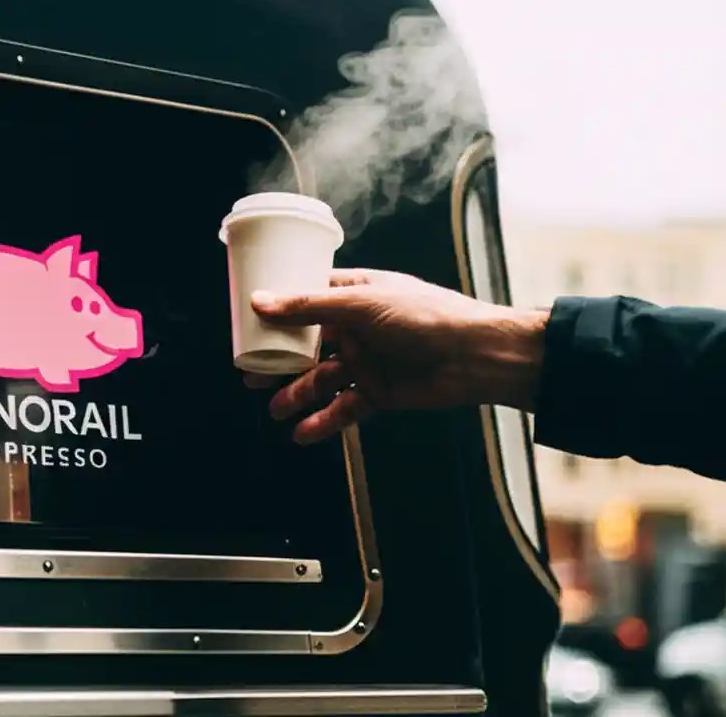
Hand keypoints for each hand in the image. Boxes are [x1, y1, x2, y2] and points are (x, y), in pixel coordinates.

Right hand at [246, 269, 548, 443]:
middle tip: (250, 374)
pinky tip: (302, 433)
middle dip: (279, 359)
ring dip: (297, 394)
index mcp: (357, 293)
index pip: (309, 296)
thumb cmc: (428, 316)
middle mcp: (359, 326)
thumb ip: (310, 307)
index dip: (279, 308)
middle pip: (308, 342)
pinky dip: (323, 421)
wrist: (476, 356)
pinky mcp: (379, 392)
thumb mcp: (363, 304)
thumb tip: (261, 302)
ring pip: (322, 378)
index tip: (248, 319)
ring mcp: (369, 360)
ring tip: (274, 408)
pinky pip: (344, 408)